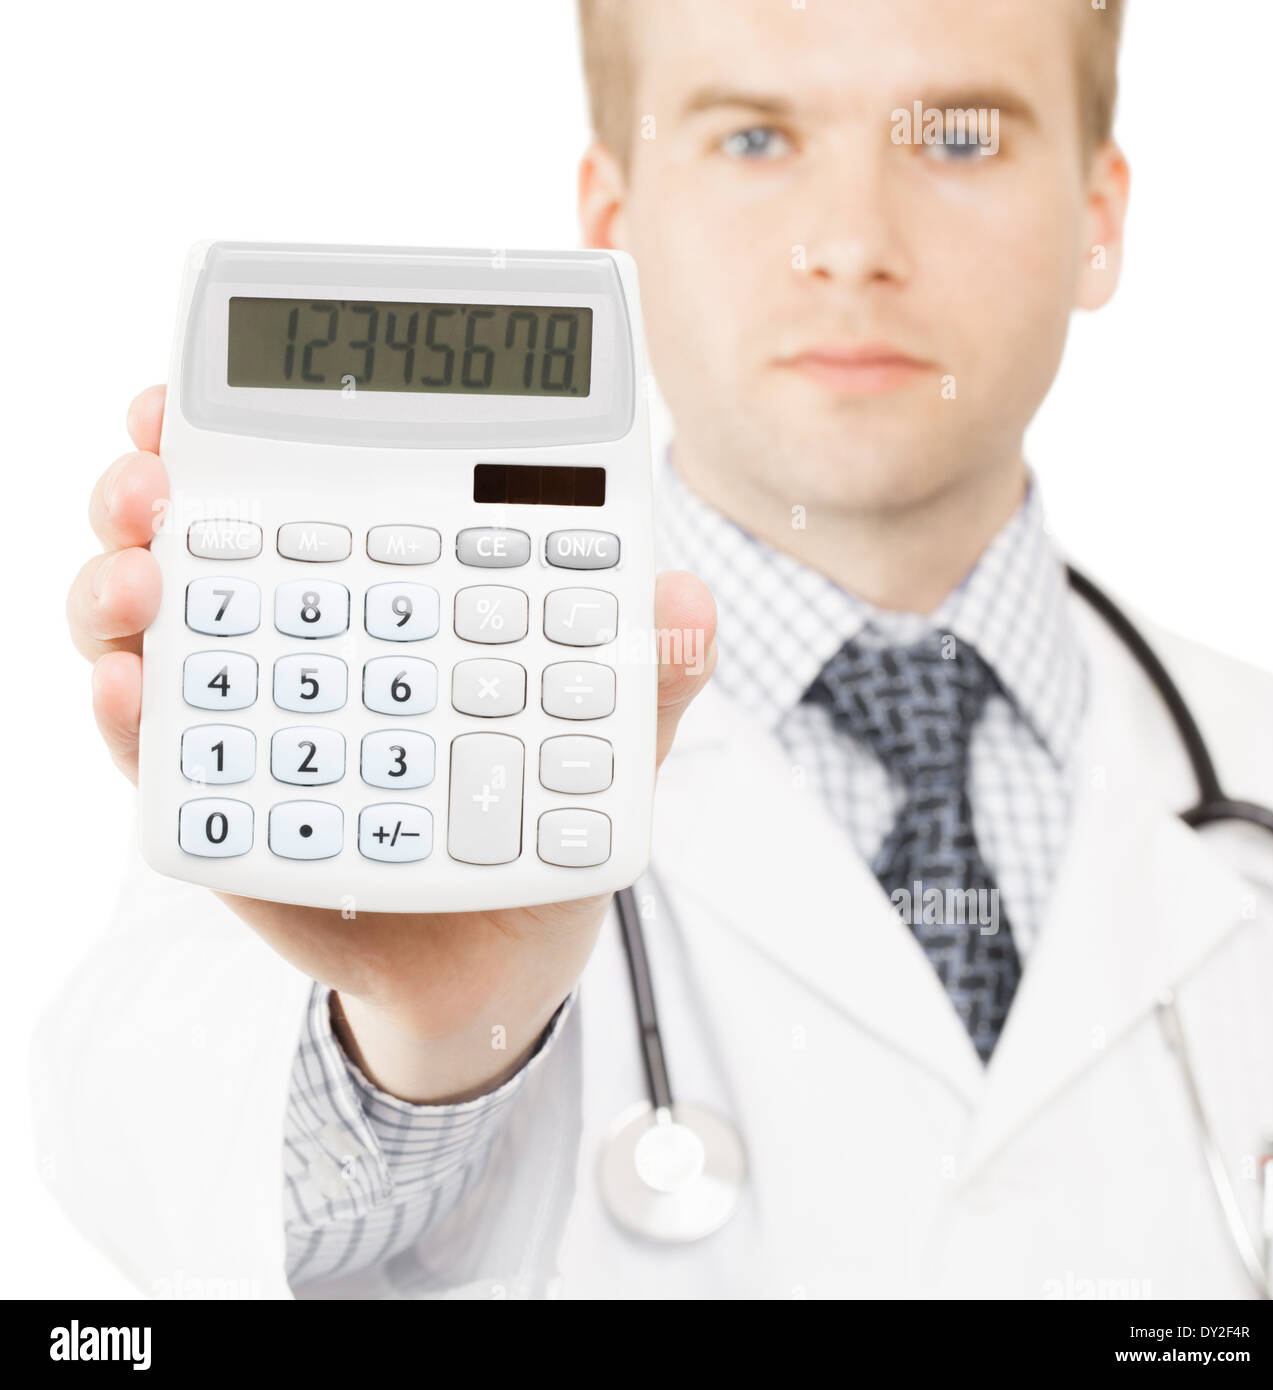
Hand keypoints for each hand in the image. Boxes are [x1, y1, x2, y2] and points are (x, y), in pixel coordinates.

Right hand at [68, 385, 717, 1101]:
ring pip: (156, 642)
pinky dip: (133, 725)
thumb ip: (648, 670)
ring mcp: (262, 729)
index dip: (239, 442)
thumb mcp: (608, 736)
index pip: (300, 498)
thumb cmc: (539, 820)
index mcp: (382, 603)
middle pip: (196, 548)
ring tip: (136, 582)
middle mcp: (302, 651)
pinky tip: (130, 690)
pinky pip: (164, 768)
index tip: (192, 404)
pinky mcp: (238, 816)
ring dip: (118, 595)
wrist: (505, 960)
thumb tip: (689, 598)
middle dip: (151, 494)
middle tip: (152, 478)